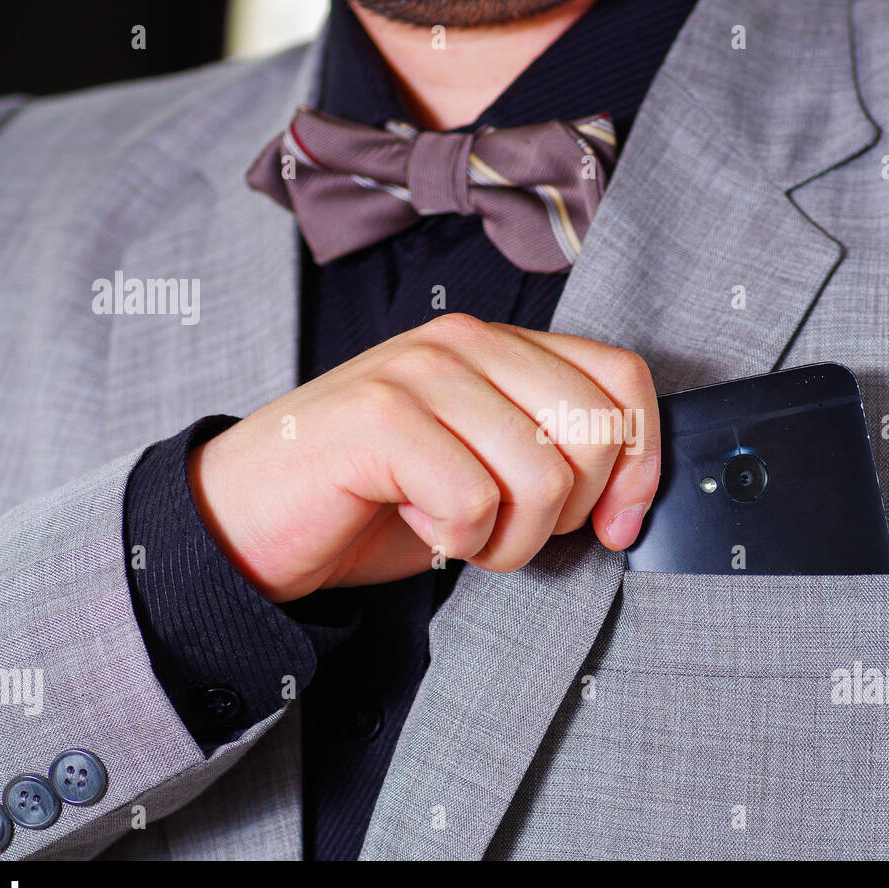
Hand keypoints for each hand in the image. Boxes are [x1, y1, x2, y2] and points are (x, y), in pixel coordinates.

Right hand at [187, 313, 660, 602]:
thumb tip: (631, 499)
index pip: (622, 380)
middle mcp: (465, 342)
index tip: (614, 525)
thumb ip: (549, 456)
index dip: (640, 462)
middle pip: (595, 432)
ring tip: (453, 533)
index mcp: (499, 347)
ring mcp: (419, 372)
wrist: (248, 520)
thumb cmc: (371, 501)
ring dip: (507, 540)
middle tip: (502, 530)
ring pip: (543, 476)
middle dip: (566, 513)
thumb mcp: (482, 469)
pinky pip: (475, 504)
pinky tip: (414, 526)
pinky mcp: (379, 418)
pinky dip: (457, 544)